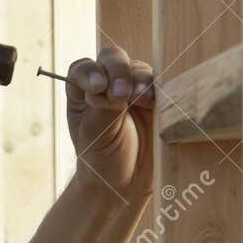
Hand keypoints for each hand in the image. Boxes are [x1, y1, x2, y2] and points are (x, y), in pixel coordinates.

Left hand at [66, 43, 154, 201]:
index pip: (82, 68)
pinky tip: (155, 101)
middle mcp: (106, 85)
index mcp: (82, 93)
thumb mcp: (96, 136)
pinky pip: (160, 82)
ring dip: (140, 79)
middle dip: (117, 70)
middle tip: (122, 92)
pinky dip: (157, 87)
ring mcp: (133, 89)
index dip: (89, 71)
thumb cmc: (103, 160)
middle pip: (111, 58)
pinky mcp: (156, 98)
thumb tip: (117, 86)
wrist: (127, 183)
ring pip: (137, 68)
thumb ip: (104, 108)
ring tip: (142, 98)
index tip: (96, 86)